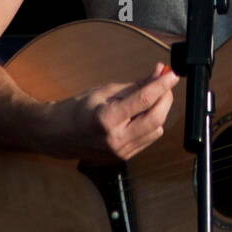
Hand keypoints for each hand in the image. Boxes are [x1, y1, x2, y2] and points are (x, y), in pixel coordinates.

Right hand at [41, 61, 180, 163]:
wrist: (59, 135)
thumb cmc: (78, 109)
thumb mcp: (105, 91)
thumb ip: (136, 85)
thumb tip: (158, 73)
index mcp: (107, 119)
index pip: (144, 100)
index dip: (162, 85)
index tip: (172, 74)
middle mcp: (117, 139)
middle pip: (156, 119)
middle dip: (165, 99)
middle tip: (165, 84)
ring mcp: (121, 152)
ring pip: (156, 130)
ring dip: (160, 111)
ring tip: (151, 98)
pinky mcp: (124, 158)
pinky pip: (148, 139)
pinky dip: (151, 124)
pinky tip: (143, 114)